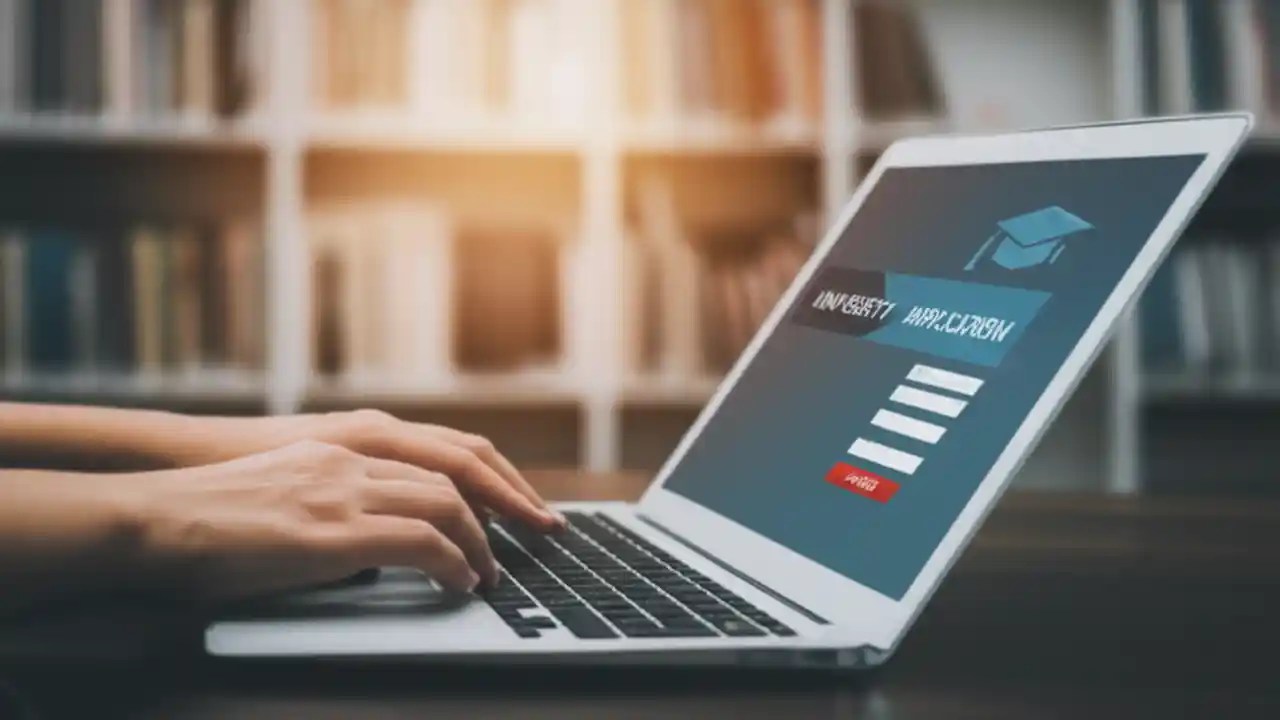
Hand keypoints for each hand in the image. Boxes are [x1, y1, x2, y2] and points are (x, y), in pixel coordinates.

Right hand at [169, 410, 563, 533]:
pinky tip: (460, 582)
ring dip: (481, 541)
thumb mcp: (291, 494)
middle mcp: (354, 457)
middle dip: (507, 503)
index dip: (492, 477)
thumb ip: (340, 504)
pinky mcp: (333, 531)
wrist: (160, 516)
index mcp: (346, 445)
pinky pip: (419, 541)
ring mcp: (345, 490)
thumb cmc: (214, 515)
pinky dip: (452, 563)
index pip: (444, 449)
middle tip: (537, 532)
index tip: (521, 502)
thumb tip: (377, 542)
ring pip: (446, 504)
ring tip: (492, 572)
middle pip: (460, 470)